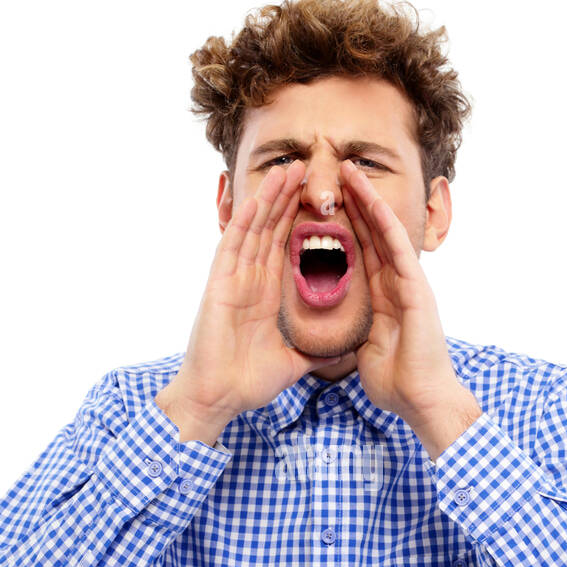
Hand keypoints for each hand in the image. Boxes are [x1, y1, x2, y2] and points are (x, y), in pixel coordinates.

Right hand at [155, 159, 343, 441]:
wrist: (220, 398)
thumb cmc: (251, 382)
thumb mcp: (296, 359)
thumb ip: (318, 347)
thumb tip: (347, 347)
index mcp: (269, 293)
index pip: (289, 247)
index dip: (304, 221)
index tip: (324, 198)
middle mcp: (251, 279)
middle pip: (272, 228)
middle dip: (289, 197)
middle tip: (309, 167)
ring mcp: (234, 278)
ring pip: (255, 227)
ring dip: (271, 197)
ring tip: (290, 168)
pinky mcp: (219, 283)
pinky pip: (234, 244)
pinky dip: (246, 218)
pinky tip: (260, 196)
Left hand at [339, 160, 480, 454]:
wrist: (421, 401)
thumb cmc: (396, 383)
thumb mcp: (364, 349)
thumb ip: (353, 330)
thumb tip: (334, 328)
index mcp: (384, 297)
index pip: (361, 251)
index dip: (345, 224)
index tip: (324, 202)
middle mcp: (398, 283)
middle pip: (372, 232)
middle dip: (354, 200)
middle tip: (335, 168)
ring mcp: (409, 283)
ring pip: (385, 231)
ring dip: (367, 199)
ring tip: (348, 170)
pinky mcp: (416, 289)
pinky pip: (396, 249)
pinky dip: (383, 223)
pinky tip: (370, 200)